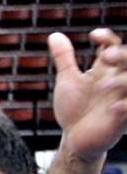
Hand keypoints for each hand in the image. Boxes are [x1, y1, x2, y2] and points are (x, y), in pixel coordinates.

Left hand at [49, 28, 126, 160]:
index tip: (93, 35)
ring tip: (103, 87)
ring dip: (123, 81)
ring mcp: (122, 99)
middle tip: (105, 56)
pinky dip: (125, 106)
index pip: (114, 46)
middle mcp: (117, 81)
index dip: (107, 37)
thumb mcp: (68, 81)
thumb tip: (54, 35)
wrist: (74, 138)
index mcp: (105, 70)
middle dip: (122, 55)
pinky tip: (112, 108)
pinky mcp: (122, 119)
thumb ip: (64, 58)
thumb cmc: (73, 109)